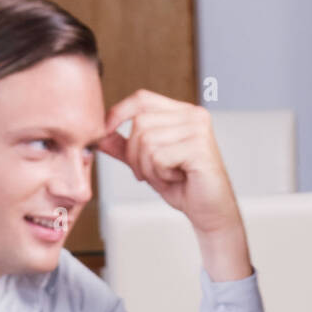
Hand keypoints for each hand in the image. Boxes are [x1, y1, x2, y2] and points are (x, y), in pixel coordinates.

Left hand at [98, 90, 249, 279]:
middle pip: (140, 123)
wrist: (211, 212)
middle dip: (134, 154)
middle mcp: (193, 115)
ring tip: (165, 176)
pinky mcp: (199, 148)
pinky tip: (177, 178)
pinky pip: (160, 157)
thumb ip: (126, 149)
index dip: (119, 112)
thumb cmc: (184, 188)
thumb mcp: (148, 165)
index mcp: (182, 113)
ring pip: (148, 141)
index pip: (142, 99)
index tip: (104, 132)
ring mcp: (198, 129)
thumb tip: (100, 136)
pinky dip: (161, 174)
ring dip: (148, 167)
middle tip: (146, 174)